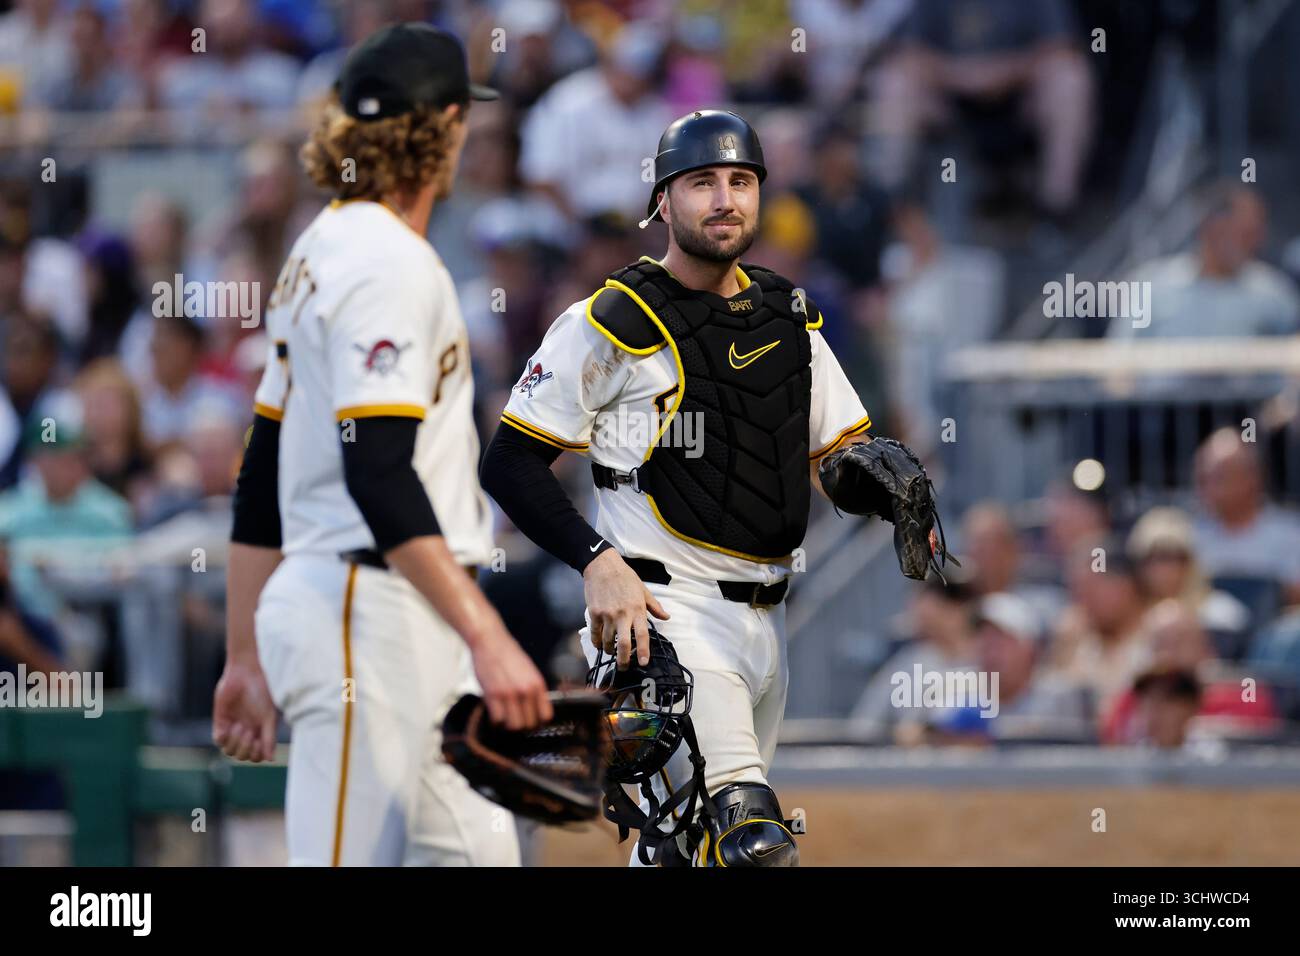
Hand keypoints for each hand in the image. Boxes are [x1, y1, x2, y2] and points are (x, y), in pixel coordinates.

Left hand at [212, 660, 277, 762]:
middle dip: (245, 748)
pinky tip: (230, 728)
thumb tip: (271, 759)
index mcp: (260, 732)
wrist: (246, 673)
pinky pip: (218, 740)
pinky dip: (224, 738)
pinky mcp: (220, 721)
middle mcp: (247, 732)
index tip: (259, 742)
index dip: (256, 754)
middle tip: (249, 731)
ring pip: (229, 751)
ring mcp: (233, 727)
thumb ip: (269, 738)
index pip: (256, 756)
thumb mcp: (269, 717)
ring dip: (235, 743)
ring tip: (241, 727)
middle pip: (242, 756)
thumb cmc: (262, 692)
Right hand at [471, 629, 552, 730]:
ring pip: (513, 726)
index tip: (531, 722)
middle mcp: (526, 690)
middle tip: (514, 720)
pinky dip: (495, 720)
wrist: (490, 641)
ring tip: (504, 717)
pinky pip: (497, 719)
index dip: (538, 723)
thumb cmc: (508, 654)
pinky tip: (494, 712)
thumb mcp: (528, 670)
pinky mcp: (492, 694)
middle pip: (529, 725)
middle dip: (522, 725)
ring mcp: (509, 693)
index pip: (545, 716)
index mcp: (537, 684)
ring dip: (508, 724)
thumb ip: (533, 688)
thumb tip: (535, 709)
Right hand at [583, 549, 668, 668]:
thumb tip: (666, 617)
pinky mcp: (595, 613)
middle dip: (624, 659)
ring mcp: (607, 615)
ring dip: (610, 650)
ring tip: (612, 652)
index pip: (643, 634)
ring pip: (608, 641)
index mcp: (637, 609)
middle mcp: (623, 614)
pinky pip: (595, 633)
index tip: (644, 662)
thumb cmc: (625, 577)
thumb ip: (654, 606)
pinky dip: (597, 642)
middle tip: (624, 667)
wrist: (602, 566)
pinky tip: (599, 645)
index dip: (644, 651)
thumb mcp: (643, 590)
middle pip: (624, 644)